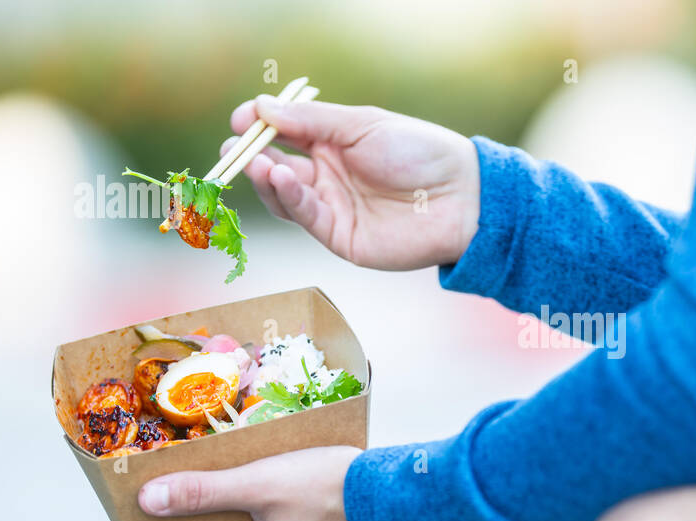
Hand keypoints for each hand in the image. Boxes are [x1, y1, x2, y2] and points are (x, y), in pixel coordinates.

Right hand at [223, 95, 479, 270]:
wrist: (460, 196)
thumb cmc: (419, 152)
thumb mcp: (363, 125)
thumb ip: (313, 121)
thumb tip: (262, 108)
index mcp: (333, 142)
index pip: (284, 133)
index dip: (259, 126)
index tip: (242, 118)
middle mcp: (327, 175)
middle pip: (275, 166)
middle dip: (250, 155)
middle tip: (235, 146)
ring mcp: (332, 206)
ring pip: (283, 194)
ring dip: (264, 178)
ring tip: (255, 162)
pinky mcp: (340, 236)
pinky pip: (305, 215)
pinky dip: (289, 197)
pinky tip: (281, 178)